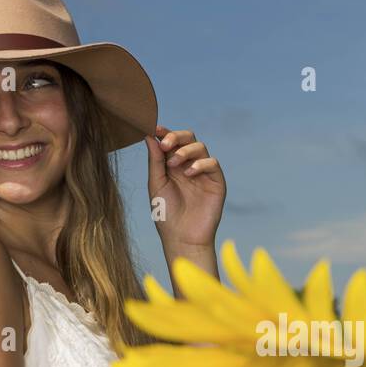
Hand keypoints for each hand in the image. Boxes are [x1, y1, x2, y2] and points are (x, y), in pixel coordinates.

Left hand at [145, 125, 224, 251]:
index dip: (165, 132)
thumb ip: (155, 160)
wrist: (182, 237)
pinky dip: (200, 164)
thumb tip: (149, 136)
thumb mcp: (156, 184)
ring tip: (175, 164)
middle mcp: (188, 165)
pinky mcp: (216, 181)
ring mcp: (203, 172)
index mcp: (172, 165)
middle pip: (188, 137)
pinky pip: (212, 162)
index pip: (172, 141)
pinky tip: (189, 174)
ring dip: (186, 150)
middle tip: (166, 145)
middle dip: (176, 136)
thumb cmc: (166, 215)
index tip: (155, 129)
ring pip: (200, 147)